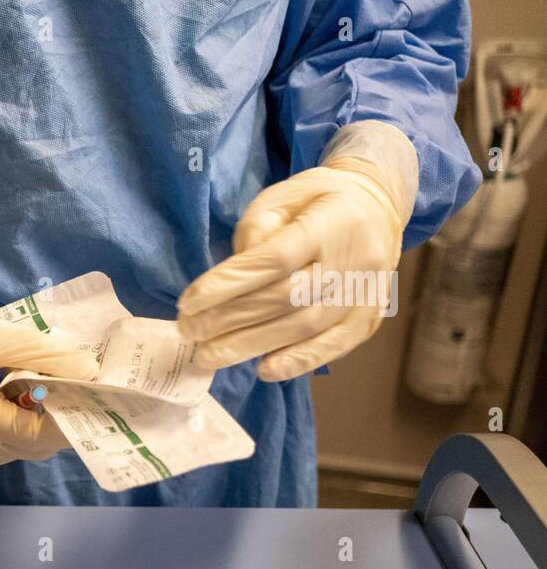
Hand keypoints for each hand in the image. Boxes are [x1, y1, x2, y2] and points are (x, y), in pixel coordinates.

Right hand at [0, 261, 97, 469]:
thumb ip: (44, 354)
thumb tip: (91, 369)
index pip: (39, 434)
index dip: (75, 419)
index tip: (102, 398)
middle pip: (34, 443)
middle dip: (63, 416)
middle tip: (85, 385)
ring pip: (21, 445)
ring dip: (41, 419)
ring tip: (49, 384)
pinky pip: (3, 444)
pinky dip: (19, 422)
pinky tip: (19, 395)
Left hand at [177, 121, 417, 380]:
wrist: (378, 205)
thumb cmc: (316, 201)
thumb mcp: (281, 198)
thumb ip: (255, 231)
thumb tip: (230, 278)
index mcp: (330, 222)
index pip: (274, 260)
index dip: (229, 285)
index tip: (189, 304)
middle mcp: (353, 260)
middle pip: (285, 299)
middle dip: (229, 320)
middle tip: (190, 333)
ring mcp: (365, 291)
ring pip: (305, 327)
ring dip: (251, 346)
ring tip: (209, 356)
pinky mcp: (369, 316)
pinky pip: (335, 346)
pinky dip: (298, 361)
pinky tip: (263, 370)